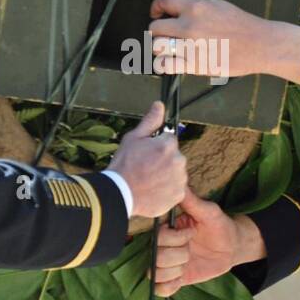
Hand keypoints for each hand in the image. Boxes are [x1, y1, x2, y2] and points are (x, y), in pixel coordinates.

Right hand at [108, 99, 186, 217]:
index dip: (156, 146)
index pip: (169, 140)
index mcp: (169, 145)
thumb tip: (159, 105)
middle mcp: (179, 160)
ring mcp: (180, 179)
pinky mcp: (178, 194)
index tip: (146, 154)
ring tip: (148, 180)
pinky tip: (153, 190)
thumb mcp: (133, 138)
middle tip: (146, 168)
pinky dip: (167, 189)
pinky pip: (175, 188)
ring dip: (166, 174)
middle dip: (163, 160)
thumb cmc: (124, 165)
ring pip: (176, 172)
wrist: (120, 194)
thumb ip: (150, 121)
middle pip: (174, 156)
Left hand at [149, 0, 299, 83]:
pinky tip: (172, 61)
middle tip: (165, 34)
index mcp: (195, 8)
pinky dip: (164, 64)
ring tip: (169, 48)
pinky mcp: (195, 65)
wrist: (260, 44)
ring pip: (157, 47)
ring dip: (160, 48)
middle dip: (158, 31)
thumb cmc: (239, 24)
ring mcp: (191, 46)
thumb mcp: (214, 4)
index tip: (158, 13)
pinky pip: (165, 65)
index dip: (156, 8)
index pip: (163, 2)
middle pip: (155, 28)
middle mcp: (190, 26)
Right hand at [153, 189, 263, 296]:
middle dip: (179, 256)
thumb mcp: (209, 211)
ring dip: (176, 271)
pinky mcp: (175, 279)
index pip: (157, 238)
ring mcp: (168, 264)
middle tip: (191, 249)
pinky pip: (161, 289)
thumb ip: (192, 201)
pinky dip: (169, 286)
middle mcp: (163, 247)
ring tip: (188, 262)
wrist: (231, 246)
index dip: (175, 238)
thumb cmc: (219, 225)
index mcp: (168, 230)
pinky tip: (181, 277)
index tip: (191, 233)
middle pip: (156, 258)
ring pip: (156, 274)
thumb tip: (179, 184)